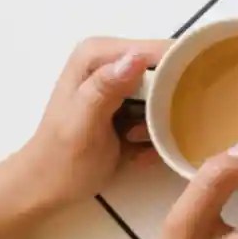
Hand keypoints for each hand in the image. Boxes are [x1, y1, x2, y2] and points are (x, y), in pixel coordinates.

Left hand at [16, 37, 170, 211]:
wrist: (46, 188)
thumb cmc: (62, 159)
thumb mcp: (84, 123)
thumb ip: (106, 89)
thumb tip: (137, 58)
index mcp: (98, 55)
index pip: (155, 50)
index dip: (179, 71)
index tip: (190, 103)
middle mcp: (112, 61)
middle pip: (167, 70)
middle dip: (169, 102)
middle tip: (151, 131)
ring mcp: (122, 83)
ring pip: (168, 93)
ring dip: (162, 122)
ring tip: (137, 142)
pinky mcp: (129, 104)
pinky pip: (161, 111)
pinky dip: (157, 132)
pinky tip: (139, 150)